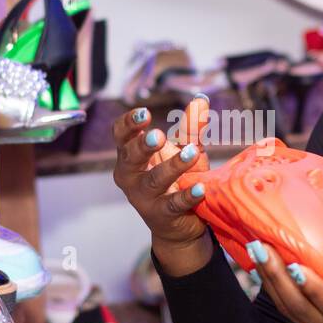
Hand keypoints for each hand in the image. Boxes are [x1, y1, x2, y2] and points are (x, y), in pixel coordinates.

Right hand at [112, 97, 212, 274]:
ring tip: (191, 154)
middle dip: (143, 146)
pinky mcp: (160, 215)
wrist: (180, 223)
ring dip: (172, 166)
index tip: (144, 113)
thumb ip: (191, 127)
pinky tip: (201, 188)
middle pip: (130, 157)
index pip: (121, 135)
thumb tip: (201, 99)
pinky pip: (173, 204)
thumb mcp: (185, 150)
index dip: (129, 123)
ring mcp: (143, 197)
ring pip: (154, 180)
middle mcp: (130, 175)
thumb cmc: (178, 179)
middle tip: (157, 136)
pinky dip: (187, 196)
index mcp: (131, 154)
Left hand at [249, 238, 322, 322]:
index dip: (313, 289)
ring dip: (271, 284)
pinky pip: (296, 317)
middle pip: (303, 312)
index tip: (294, 265)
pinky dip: (278, 293)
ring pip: (293, 315)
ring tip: (256, 253)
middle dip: (277, 279)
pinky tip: (267, 271)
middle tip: (259, 248)